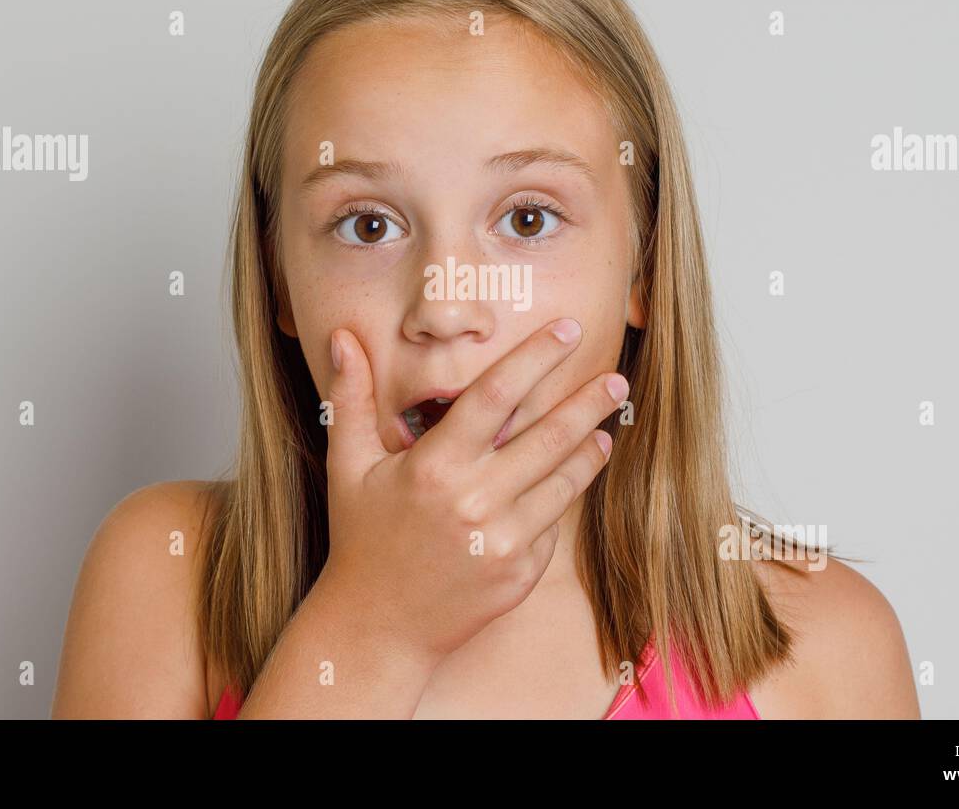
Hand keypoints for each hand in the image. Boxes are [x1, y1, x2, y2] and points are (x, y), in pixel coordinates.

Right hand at [317, 317, 627, 662]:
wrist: (377, 628)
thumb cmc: (362, 539)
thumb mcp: (348, 467)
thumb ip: (351, 399)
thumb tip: (343, 337)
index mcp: (434, 466)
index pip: (496, 395)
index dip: (536, 356)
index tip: (568, 330)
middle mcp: (474, 501)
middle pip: (549, 436)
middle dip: (588, 402)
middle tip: (616, 378)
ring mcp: (502, 541)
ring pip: (564, 482)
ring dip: (590, 449)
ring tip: (604, 427)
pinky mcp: (521, 574)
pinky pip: (552, 525)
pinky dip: (562, 498)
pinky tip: (569, 479)